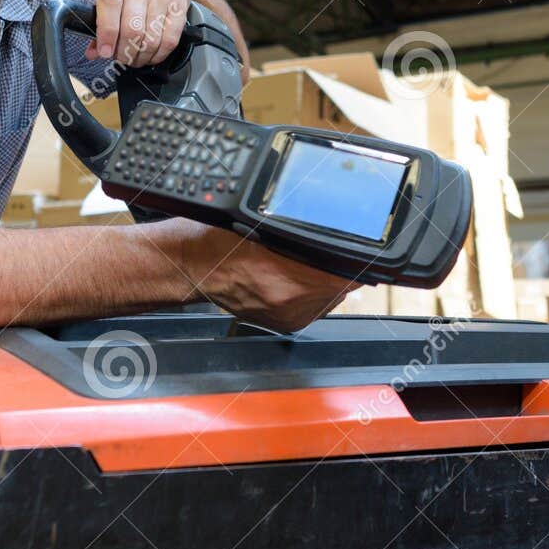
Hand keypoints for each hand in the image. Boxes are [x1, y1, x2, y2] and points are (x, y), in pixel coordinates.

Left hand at [91, 0, 194, 68]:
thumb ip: (100, 22)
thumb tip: (93, 52)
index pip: (109, 3)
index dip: (107, 32)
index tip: (105, 52)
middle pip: (133, 29)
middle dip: (125, 53)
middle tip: (121, 58)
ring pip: (151, 39)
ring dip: (141, 57)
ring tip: (136, 59)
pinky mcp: (179, 6)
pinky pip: (170, 40)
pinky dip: (159, 54)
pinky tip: (152, 55)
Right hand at [169, 219, 355, 331]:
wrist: (191, 265)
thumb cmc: (219, 241)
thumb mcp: (266, 224)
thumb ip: (305, 235)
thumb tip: (337, 236)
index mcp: (289, 278)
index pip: (346, 275)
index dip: (354, 260)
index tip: (357, 250)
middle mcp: (291, 303)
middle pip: (341, 288)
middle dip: (339, 270)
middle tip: (329, 252)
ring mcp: (287, 317)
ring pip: (330, 300)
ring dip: (327, 283)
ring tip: (310, 265)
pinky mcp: (282, 324)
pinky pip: (314, 310)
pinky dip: (312, 295)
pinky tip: (298, 279)